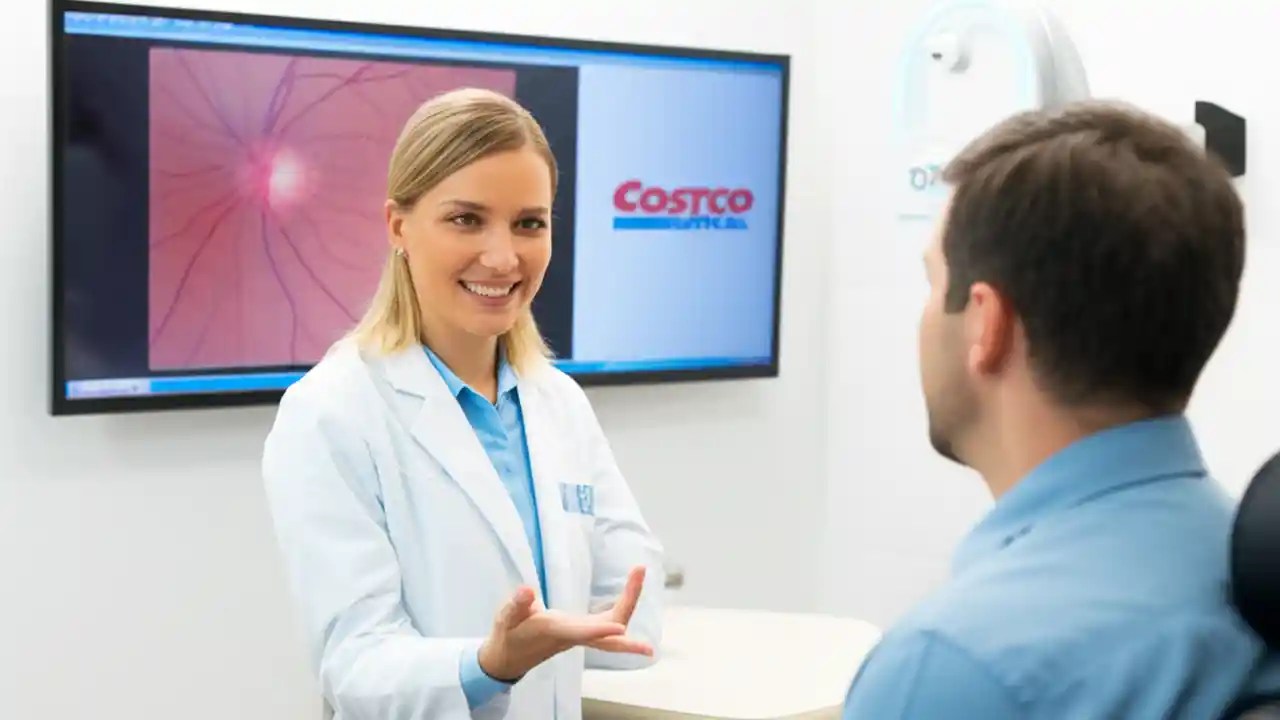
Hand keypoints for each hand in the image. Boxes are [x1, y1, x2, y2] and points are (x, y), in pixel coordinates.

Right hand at [478, 566, 651, 680]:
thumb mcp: (506, 619)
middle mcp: (574, 635)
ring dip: (629, 599)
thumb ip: (517, 605)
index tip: (621, 629)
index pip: (581, 633)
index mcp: (555, 632)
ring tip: (638, 571)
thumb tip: (527, 589)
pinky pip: (609, 620)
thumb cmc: (509, 636)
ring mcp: (581, 634)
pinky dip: (622, 604)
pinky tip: (631, 589)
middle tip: (640, 571)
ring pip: (614, 624)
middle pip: (610, 629)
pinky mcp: (582, 630)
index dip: (601, 632)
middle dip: (628, 603)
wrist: (510, 658)